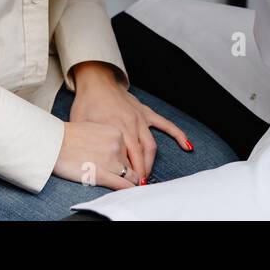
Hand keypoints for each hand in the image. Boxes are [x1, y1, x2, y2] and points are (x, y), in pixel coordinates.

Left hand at [66, 62, 191, 184]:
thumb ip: (89, 142)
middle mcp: (131, 123)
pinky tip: (187, 146)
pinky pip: (165, 124)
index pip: (126, 157)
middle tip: (138, 187)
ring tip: (147, 177)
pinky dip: (177, 135)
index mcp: (115, 127)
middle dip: (141, 173)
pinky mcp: (146, 113)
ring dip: (150, 163)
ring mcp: (140, 118)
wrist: (97, 82)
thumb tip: (87, 163)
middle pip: (140, 155)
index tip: (127, 187)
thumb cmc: (86, 104)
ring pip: (151, 146)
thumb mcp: (82, 125)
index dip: (128, 174)